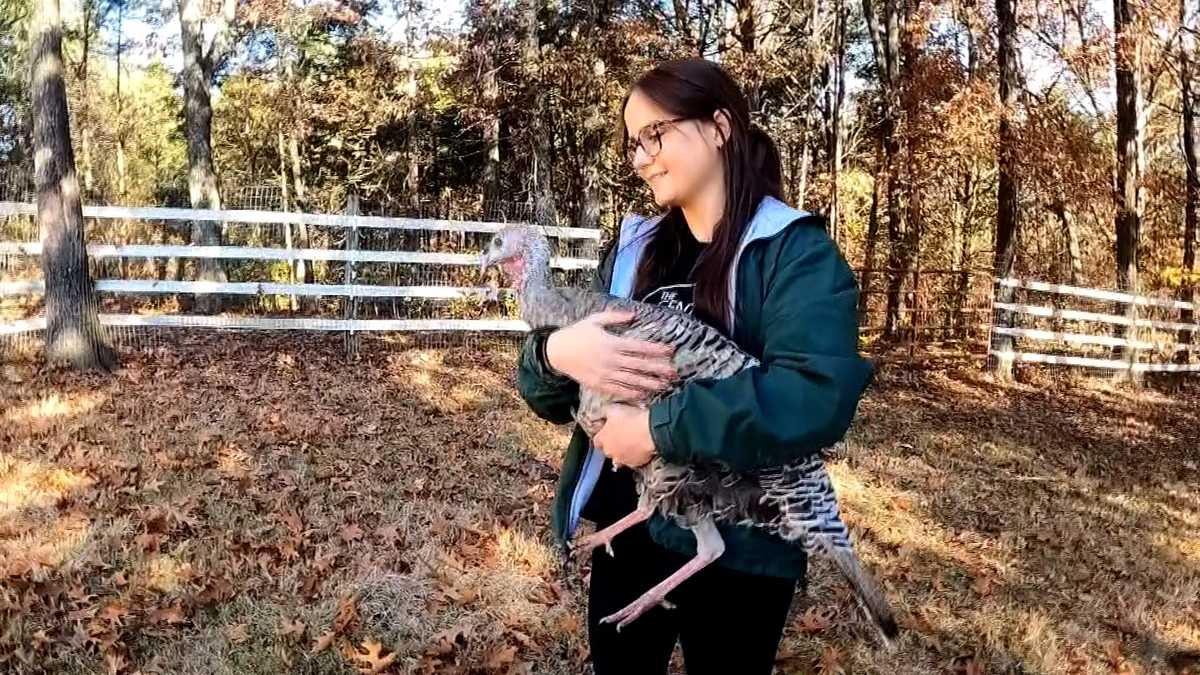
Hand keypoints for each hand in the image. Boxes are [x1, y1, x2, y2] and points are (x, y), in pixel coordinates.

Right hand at [545, 310, 675, 400]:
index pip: (639, 347)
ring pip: (631, 380)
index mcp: (611, 343)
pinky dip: (632, 393)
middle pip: (639, 366)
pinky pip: (618, 390)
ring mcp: (604, 374)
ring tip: (665, 386)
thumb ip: (615, 317)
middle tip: (674, 373)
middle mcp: (610, 360)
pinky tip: (644, 395)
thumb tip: (634, 315)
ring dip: (649, 384)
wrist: (557, 352)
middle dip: (658, 369)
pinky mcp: (598, 385)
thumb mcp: (594, 320)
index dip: (656, 349)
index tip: (670, 351)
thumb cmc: (576, 334)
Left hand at [594, 404, 654, 467]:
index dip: (602, 436)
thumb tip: (605, 413)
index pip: (597, 441)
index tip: (608, 431)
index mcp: (603, 438)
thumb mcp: (614, 409)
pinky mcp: (635, 464)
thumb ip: (606, 413)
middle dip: (613, 445)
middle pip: (608, 451)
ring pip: (620, 458)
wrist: (650, 431)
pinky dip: (636, 456)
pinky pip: (633, 461)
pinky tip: (641, 447)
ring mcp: (623, 459)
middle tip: (623, 435)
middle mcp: (610, 452)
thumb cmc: (632, 420)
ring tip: (633, 442)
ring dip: (624, 451)